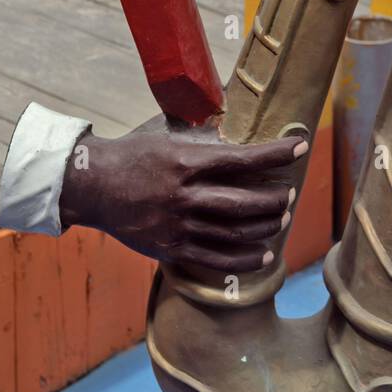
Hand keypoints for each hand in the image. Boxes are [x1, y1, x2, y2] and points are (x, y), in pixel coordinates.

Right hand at [59, 122, 305, 271]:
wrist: (92, 186)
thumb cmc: (132, 155)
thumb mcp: (166, 137)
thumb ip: (200, 141)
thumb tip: (236, 133)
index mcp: (185, 161)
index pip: (242, 158)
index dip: (276, 154)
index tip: (300, 146)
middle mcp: (184, 195)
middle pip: (244, 202)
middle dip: (274, 198)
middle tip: (287, 193)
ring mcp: (177, 225)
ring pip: (235, 232)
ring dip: (265, 226)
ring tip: (280, 218)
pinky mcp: (170, 247)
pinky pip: (216, 258)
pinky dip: (245, 258)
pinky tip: (264, 254)